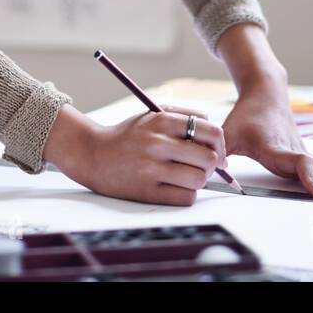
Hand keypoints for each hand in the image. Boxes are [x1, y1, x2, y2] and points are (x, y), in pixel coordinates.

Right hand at [52, 103, 228, 205]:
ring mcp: (152, 169)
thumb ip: (184, 116)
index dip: (220, 144)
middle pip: (209, 158)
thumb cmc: (127, 135)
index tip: (218, 151)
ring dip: (199, 180)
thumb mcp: (152, 114)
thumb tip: (216, 134)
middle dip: (212, 164)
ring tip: (187, 176)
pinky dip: (187, 194)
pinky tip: (177, 187)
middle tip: (203, 166)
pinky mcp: (147, 191)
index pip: (210, 131)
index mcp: (162, 121)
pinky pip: (185, 198)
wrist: (92, 153)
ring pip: (199, 179)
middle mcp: (158, 144)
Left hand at [221, 89, 312, 198]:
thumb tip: (213, 168)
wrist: (264, 93)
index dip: (309, 178)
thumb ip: (221, 149)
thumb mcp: (228, 131)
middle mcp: (293, 149)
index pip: (298, 163)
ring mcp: (302, 150)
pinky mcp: (305, 151)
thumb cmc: (245, 114)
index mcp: (276, 147)